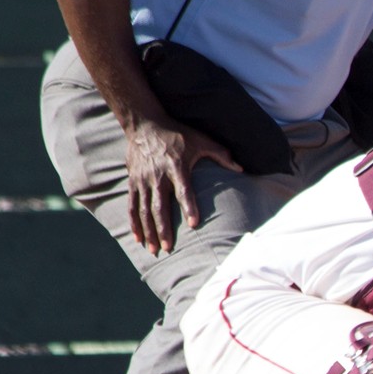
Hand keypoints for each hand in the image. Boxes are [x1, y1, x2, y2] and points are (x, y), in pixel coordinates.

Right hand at [123, 120, 240, 253]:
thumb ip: (221, 154)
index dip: (189, 207)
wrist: (144, 124)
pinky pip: (132, 205)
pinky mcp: (133, 181)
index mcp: (176, 166)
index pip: (184, 190)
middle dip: (164, 228)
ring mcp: (143, 180)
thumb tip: (241, 169)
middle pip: (160, 206)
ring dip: (149, 231)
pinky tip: (138, 238)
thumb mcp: (201, 140)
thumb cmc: (177, 134)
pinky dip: (134, 222)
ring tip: (154, 249)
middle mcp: (158, 175)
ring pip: (144, 209)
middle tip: (169, 247)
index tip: (194, 224)